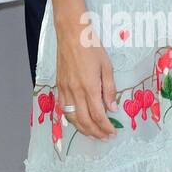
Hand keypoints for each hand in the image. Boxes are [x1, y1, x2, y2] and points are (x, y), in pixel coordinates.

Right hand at [55, 13, 117, 139]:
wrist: (71, 34)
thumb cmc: (91, 47)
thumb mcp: (107, 66)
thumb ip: (109, 89)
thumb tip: (112, 107)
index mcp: (89, 86)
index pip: (98, 114)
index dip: (105, 127)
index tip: (112, 133)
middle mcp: (75, 91)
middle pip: (84, 120)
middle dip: (95, 132)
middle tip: (104, 137)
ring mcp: (65, 89)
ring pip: (72, 117)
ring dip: (83, 129)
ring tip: (92, 134)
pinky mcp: (59, 86)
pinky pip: (64, 108)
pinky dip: (71, 119)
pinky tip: (78, 122)